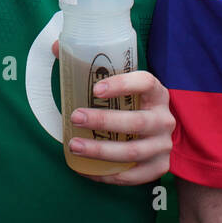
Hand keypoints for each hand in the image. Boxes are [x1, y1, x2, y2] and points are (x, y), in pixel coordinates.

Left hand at [52, 39, 172, 184]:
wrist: (158, 133)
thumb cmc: (132, 103)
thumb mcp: (121, 84)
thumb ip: (90, 65)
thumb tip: (56, 46)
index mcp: (157, 92)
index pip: (145, 82)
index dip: (122, 84)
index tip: (95, 89)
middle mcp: (164, 118)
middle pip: (137, 121)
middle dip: (104, 120)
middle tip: (75, 117)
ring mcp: (163, 144)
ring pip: (134, 151)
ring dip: (101, 150)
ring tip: (74, 145)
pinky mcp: (159, 166)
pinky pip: (134, 176)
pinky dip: (109, 175)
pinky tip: (87, 170)